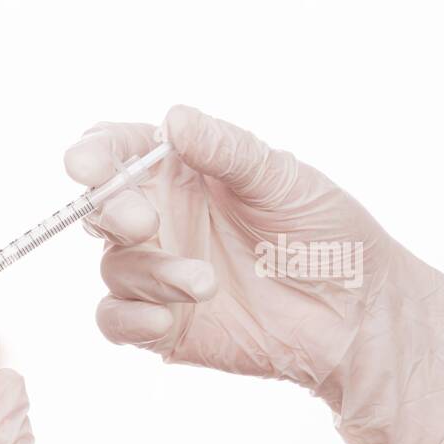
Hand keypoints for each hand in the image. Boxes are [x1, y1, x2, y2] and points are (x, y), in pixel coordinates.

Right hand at [66, 104, 443, 443]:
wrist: (357, 313)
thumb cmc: (327, 234)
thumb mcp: (283, 179)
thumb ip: (225, 150)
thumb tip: (173, 119)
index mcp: (182, 173)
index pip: (119, 152)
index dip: (94, 154)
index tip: (86, 166)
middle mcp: (161, 220)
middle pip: (101, 209)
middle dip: (113, 211)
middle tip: (143, 222)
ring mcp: (158, 273)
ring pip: (114, 267)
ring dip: (151, 274)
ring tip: (206, 284)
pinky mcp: (162, 324)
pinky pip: (115, 319)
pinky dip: (130, 319)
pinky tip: (166, 321)